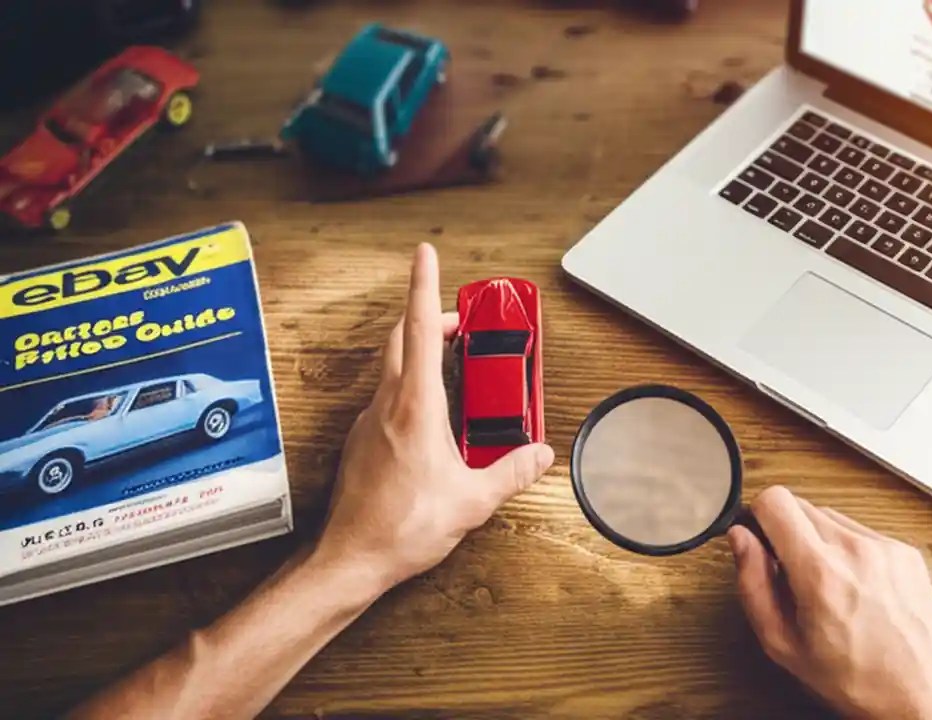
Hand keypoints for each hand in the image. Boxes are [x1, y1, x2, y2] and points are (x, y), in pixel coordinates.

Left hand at [315, 244, 554, 594]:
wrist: (351, 558)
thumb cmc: (401, 527)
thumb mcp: (472, 500)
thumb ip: (510, 471)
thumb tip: (537, 454)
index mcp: (416, 407)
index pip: (421, 330)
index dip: (423, 286)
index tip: (425, 254)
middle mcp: (388, 405)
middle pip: (403, 338)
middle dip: (429, 316)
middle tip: (461, 320)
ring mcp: (371, 422)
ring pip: (393, 367)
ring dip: (421, 353)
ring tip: (456, 367)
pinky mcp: (365, 441)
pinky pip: (389, 398)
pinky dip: (412, 388)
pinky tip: (435, 417)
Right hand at [728, 487, 931, 719]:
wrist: (920, 696)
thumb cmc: (854, 680)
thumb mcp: (784, 644)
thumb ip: (753, 585)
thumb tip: (741, 540)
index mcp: (821, 573)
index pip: (775, 501)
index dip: (758, 517)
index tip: (759, 539)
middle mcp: (856, 550)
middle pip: (801, 505)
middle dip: (786, 533)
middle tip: (791, 575)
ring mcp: (886, 548)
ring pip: (831, 516)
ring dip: (818, 539)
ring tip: (826, 586)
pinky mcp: (906, 552)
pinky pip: (861, 532)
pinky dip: (849, 550)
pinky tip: (854, 587)